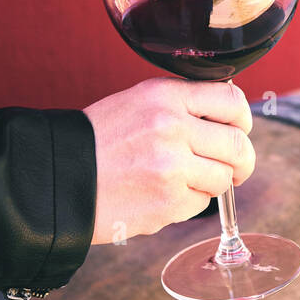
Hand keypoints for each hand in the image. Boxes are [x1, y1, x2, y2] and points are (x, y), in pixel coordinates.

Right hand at [83, 78, 255, 244]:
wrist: (56, 177)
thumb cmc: (97, 140)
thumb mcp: (138, 103)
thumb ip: (183, 106)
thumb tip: (230, 123)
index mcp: (165, 95)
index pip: (231, 100)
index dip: (242, 119)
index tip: (240, 130)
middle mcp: (172, 127)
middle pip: (237, 145)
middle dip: (242, 161)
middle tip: (236, 169)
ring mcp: (171, 166)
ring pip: (222, 178)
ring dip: (211, 183)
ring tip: (182, 181)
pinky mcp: (166, 202)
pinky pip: (200, 204)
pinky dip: (187, 202)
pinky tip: (160, 194)